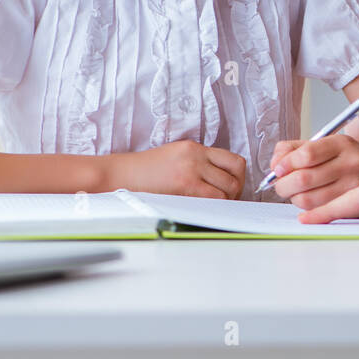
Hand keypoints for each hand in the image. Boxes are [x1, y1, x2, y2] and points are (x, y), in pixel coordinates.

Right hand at [109, 140, 245, 198]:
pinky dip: (215, 206)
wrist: (119, 174)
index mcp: (194, 148)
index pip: (234, 160)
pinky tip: (205, 210)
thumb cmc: (142, 172)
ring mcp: (192, 169)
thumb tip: (219, 182)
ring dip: (226, 201)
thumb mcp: (173, 158)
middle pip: (236, 174)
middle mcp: (196, 155)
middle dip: (236, 192)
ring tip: (214, 208)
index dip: (239, 177)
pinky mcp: (186, 184)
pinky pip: (214, 198)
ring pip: (228, 188)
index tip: (232, 188)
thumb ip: (196, 164)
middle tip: (226, 202)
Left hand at [268, 134, 358, 209]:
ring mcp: (353, 186)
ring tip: (295, 192)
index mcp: (341, 144)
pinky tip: (305, 201)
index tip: (277, 169)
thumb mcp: (326, 144)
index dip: (286, 163)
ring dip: (293, 198)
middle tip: (280, 184)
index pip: (307, 154)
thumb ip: (295, 149)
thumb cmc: (348, 158)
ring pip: (308, 199)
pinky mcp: (353, 206)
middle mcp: (350, 164)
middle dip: (283, 184)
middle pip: (304, 179)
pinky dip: (305, 209)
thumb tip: (275, 165)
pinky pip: (319, 212)